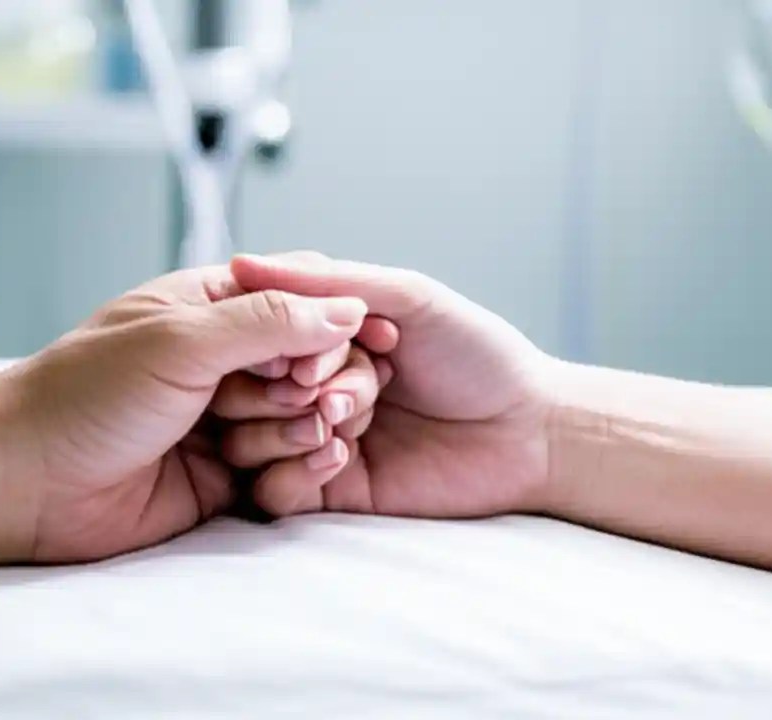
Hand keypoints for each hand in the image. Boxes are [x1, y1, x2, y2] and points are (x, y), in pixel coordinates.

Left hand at [0, 265, 369, 562]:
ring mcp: (224, 417)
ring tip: (245, 446)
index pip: (301, 301)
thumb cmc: (85, 396)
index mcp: (209, 306)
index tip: (314, 365)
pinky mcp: (223, 475)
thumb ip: (268, 321)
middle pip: (314, 363)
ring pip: (305, 418)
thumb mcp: (181, 341)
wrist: (26, 482)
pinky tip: (268, 479)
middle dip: (310, 388)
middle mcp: (222, 358)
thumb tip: (348, 307)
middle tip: (288, 404)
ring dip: (293, 433)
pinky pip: (284, 468)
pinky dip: (291, 473)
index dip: (324, 332)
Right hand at [224, 252, 556, 518]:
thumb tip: (241, 262)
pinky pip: (270, 492)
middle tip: (340, 392)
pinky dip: (292, 473)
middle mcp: (310, 388)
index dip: (278, 345)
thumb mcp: (406, 298)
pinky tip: (341, 455)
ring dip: (288, 430)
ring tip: (348, 421)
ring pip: (247, 442)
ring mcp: (315, 441)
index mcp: (322, 340)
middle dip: (288, 388)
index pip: (258, 340)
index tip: (328, 349)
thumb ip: (327, 283)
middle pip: (246, 392)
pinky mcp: (328, 494)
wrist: (530, 432)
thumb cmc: (477, 355)